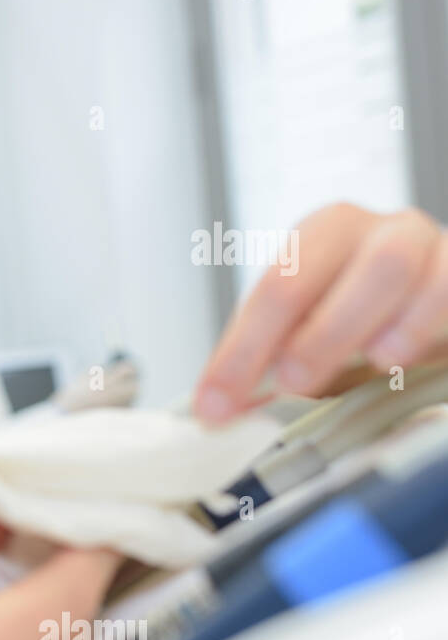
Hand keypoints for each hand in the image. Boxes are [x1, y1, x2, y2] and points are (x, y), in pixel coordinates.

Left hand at [194, 203, 447, 423]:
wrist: (436, 301)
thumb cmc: (367, 309)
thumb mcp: (306, 330)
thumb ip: (261, 364)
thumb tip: (214, 409)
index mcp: (320, 236)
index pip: (271, 288)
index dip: (239, 352)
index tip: (215, 404)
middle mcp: (370, 230)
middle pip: (323, 267)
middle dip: (299, 333)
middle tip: (291, 384)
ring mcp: (422, 244)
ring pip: (388, 265)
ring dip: (356, 324)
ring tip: (355, 364)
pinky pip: (447, 285)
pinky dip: (418, 323)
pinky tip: (394, 354)